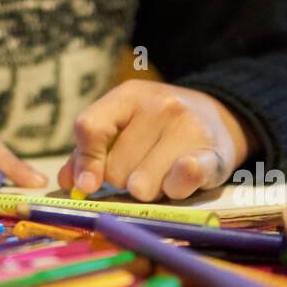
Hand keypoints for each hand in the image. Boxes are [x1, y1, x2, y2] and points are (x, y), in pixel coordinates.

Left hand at [58, 80, 255, 201]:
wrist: (219, 118)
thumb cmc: (157, 127)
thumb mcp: (123, 124)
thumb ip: (89, 150)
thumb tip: (68, 182)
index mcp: (129, 95)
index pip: (90, 128)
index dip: (84, 161)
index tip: (87, 186)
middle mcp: (160, 106)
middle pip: (115, 168)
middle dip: (122, 180)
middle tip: (139, 169)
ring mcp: (188, 129)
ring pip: (141, 185)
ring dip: (147, 190)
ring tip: (160, 174)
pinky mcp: (211, 156)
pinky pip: (178, 184)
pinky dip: (172, 191)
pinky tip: (177, 182)